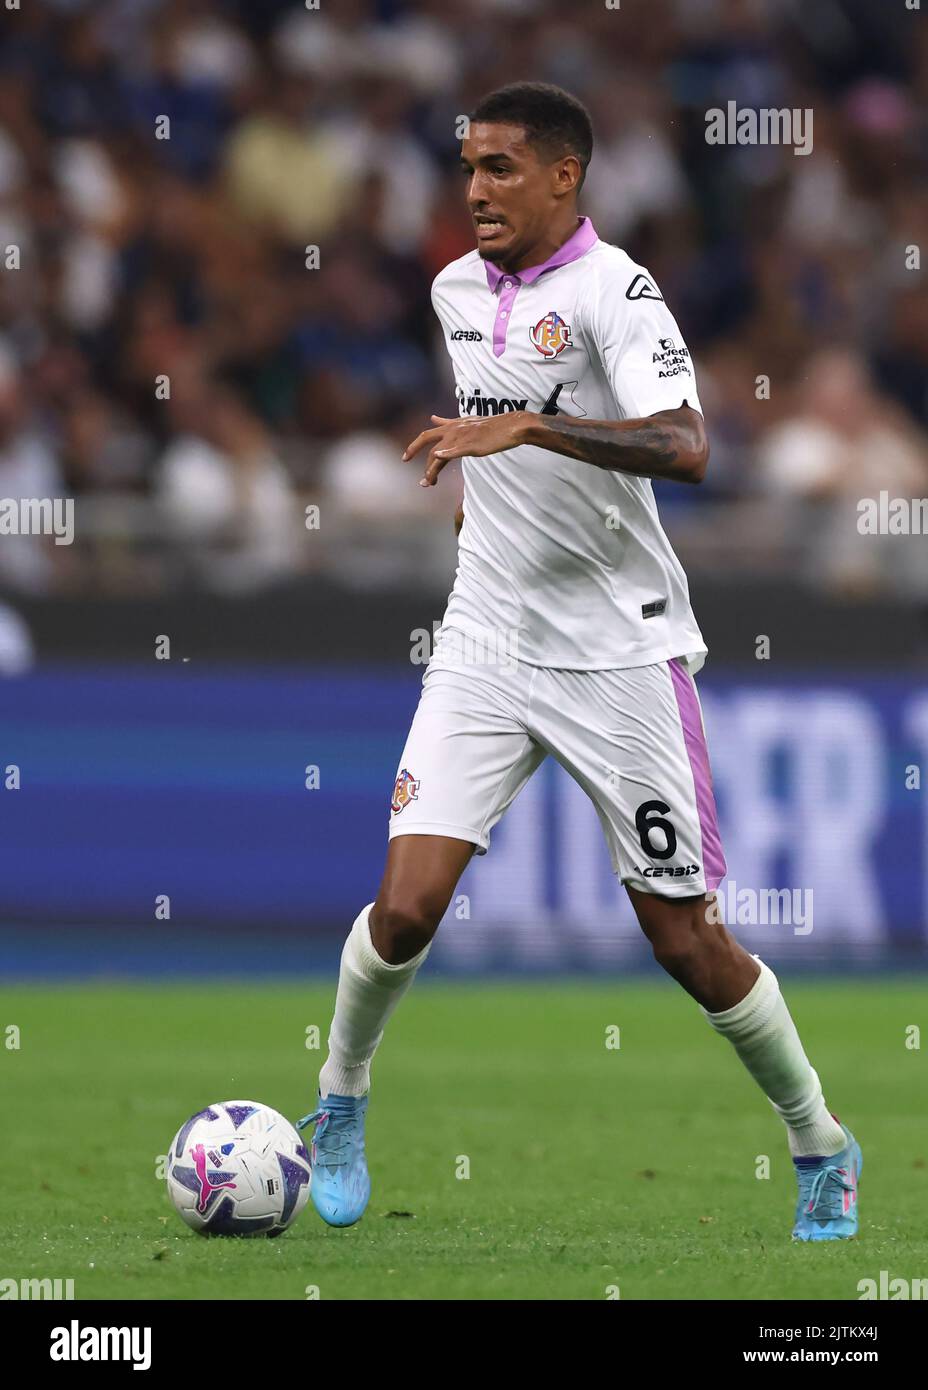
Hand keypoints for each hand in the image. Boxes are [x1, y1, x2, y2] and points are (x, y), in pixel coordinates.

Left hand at [403, 412, 527, 486]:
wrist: (511, 426)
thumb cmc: (492, 426)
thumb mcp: (467, 421)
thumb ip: (448, 422)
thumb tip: (433, 418)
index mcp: (452, 425)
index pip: (427, 435)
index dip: (414, 446)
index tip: (405, 458)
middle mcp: (453, 429)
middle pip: (427, 441)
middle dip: (414, 454)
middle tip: (416, 476)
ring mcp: (461, 437)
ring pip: (439, 453)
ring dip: (431, 470)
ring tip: (428, 483)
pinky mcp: (472, 446)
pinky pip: (454, 450)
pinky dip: (445, 454)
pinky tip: (437, 460)